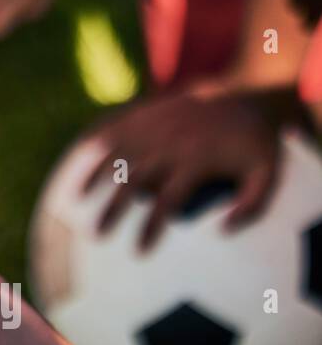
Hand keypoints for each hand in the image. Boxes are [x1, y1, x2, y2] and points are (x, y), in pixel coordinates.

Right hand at [82, 86, 286, 248]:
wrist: (245, 92)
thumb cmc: (256, 143)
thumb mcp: (268, 174)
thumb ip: (251, 206)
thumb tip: (220, 231)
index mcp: (196, 161)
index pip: (166, 201)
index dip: (150, 228)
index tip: (138, 252)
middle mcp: (168, 144)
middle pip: (133, 181)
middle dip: (113, 210)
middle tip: (97, 234)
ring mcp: (154, 126)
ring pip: (115, 154)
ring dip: (93, 177)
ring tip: (75, 201)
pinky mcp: (145, 114)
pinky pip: (112, 130)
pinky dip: (93, 146)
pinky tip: (78, 163)